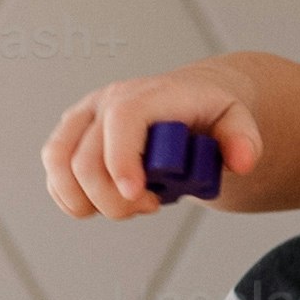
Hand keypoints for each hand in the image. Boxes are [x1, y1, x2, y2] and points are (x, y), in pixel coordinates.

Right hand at [40, 57, 283, 220]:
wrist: (192, 100)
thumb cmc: (211, 111)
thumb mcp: (238, 119)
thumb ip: (244, 138)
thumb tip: (242, 161)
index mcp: (147, 94)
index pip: (123, 119)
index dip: (122, 160)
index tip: (137, 196)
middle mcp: (107, 100)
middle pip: (86, 157)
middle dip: (114, 199)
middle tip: (150, 205)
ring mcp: (84, 117)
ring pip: (59, 164)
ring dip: (87, 201)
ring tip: (127, 204)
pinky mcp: (71, 135)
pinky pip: (55, 173)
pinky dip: (72, 199)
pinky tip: (103, 204)